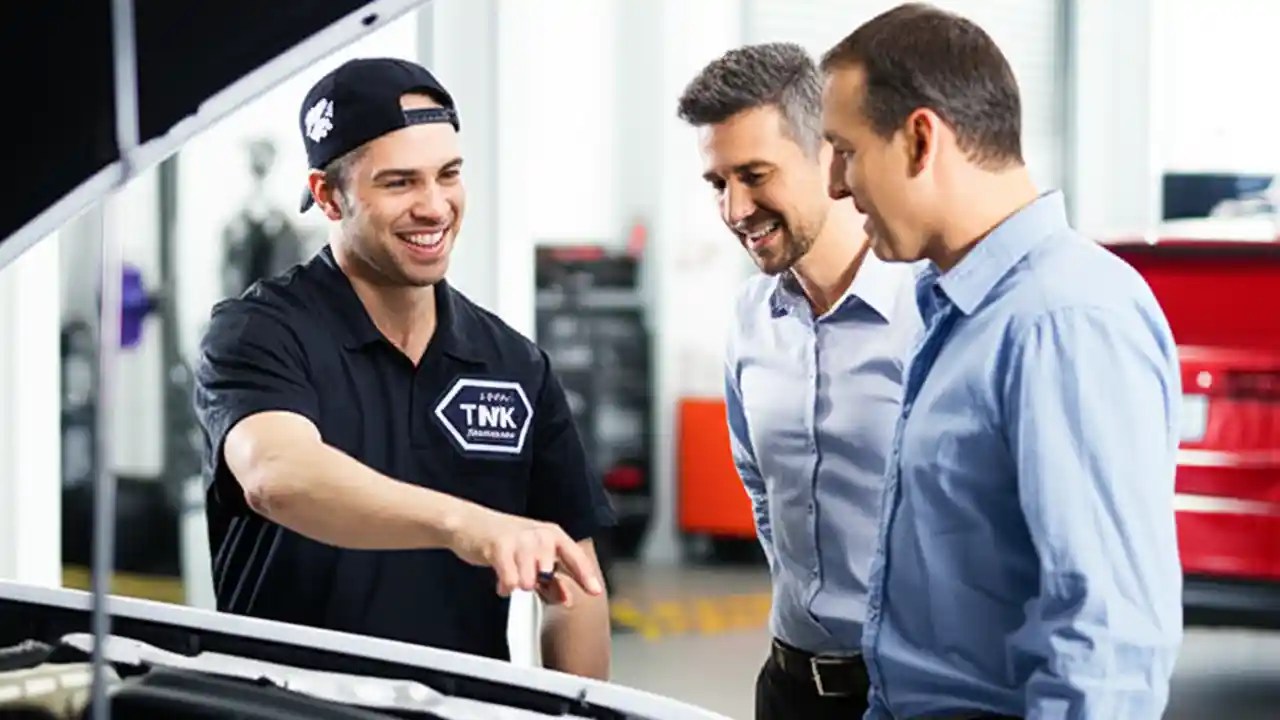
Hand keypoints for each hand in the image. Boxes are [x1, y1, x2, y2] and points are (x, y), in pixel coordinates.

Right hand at [447, 505, 603, 599]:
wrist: (470, 524)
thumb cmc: (505, 542)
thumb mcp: (533, 559)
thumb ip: (553, 580)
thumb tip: (568, 599)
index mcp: (552, 535)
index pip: (575, 556)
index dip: (586, 575)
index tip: (595, 591)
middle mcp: (539, 535)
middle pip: (550, 574)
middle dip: (540, 584)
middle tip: (528, 580)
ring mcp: (520, 540)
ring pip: (530, 581)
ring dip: (520, 585)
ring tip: (512, 577)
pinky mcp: (499, 547)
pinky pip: (510, 581)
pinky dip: (505, 586)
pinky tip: (502, 582)